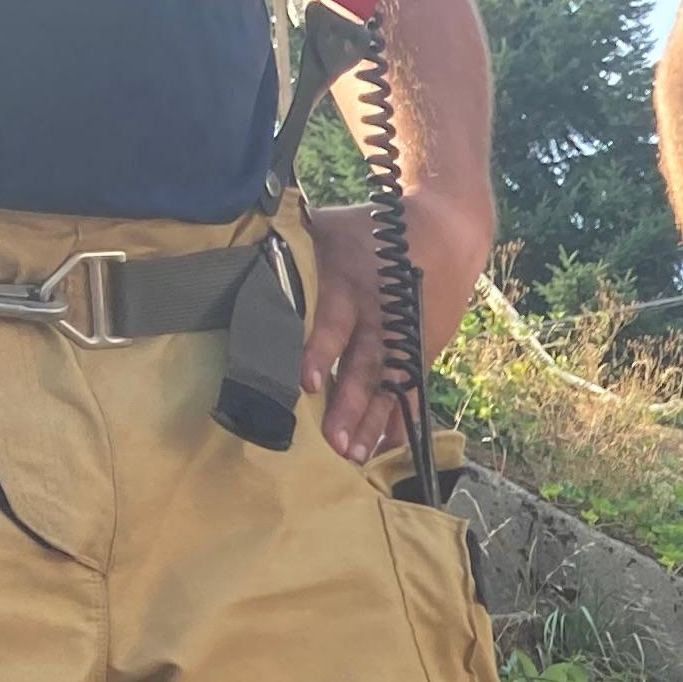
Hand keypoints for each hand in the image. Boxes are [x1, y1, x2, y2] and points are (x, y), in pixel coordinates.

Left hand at [299, 190, 489, 467]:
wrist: (446, 229)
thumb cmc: (375, 228)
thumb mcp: (332, 226)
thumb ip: (293, 241)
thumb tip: (237, 240)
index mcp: (352, 285)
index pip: (333, 324)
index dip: (319, 353)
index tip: (304, 382)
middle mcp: (380, 318)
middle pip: (363, 367)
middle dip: (348, 405)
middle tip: (332, 442)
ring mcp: (404, 339)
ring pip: (386, 386)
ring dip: (371, 421)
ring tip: (355, 455)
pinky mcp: (420, 352)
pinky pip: (408, 392)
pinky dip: (398, 419)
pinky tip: (386, 448)